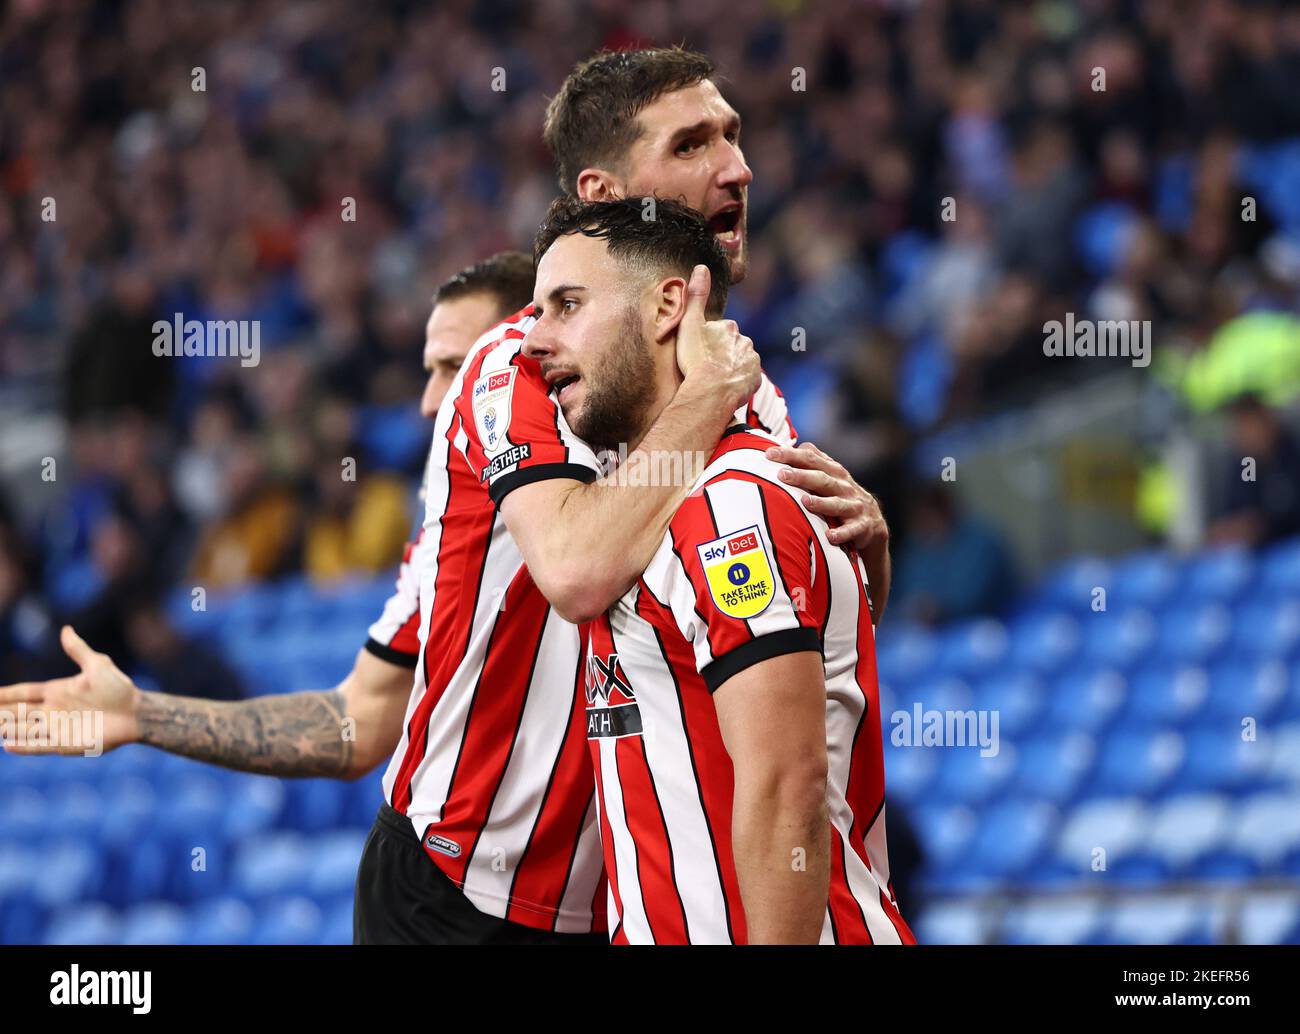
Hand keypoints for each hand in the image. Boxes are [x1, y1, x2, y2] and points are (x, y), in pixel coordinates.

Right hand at [0, 626, 140, 754]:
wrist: (136, 713)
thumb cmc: (119, 689)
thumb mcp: (97, 665)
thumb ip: (78, 650)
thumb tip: (66, 629)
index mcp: (56, 691)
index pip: (23, 692)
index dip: (4, 694)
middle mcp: (52, 710)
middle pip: (16, 712)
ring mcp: (58, 727)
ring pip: (23, 729)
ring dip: (6, 728)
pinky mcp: (66, 743)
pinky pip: (41, 745)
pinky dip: (25, 745)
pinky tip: (8, 746)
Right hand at [675, 264, 760, 414]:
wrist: (710, 392)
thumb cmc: (696, 359)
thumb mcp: (689, 323)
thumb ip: (696, 296)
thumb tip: (702, 267)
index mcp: (729, 327)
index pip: (719, 331)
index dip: (708, 341)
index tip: (698, 351)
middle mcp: (745, 341)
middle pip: (732, 346)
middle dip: (722, 353)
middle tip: (705, 366)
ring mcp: (752, 362)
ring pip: (740, 361)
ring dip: (731, 367)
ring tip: (714, 379)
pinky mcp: (755, 380)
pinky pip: (746, 379)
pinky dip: (738, 381)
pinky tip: (725, 387)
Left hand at [766, 443, 886, 550]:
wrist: (873, 523)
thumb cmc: (843, 496)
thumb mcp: (833, 476)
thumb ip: (816, 461)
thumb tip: (798, 444)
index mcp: (834, 472)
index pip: (811, 459)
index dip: (791, 454)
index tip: (769, 454)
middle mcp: (844, 486)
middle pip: (822, 479)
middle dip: (802, 476)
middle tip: (782, 474)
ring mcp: (854, 506)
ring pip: (837, 504)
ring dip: (821, 503)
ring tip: (805, 502)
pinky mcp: (861, 526)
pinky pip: (851, 530)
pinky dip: (841, 533)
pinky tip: (829, 536)